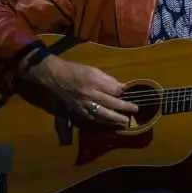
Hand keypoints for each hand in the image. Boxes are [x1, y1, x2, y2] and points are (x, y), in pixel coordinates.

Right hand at [20, 53, 137, 126]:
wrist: (56, 77)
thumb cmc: (77, 71)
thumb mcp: (94, 70)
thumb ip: (109, 80)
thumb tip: (122, 87)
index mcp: (93, 82)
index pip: (112, 90)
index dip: (122, 92)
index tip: (128, 92)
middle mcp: (88, 95)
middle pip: (109, 104)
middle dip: (123, 108)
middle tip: (135, 111)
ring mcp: (82, 104)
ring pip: (100, 114)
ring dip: (114, 119)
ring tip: (125, 122)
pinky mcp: (77, 110)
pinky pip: (91, 118)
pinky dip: (101, 121)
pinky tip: (109, 123)